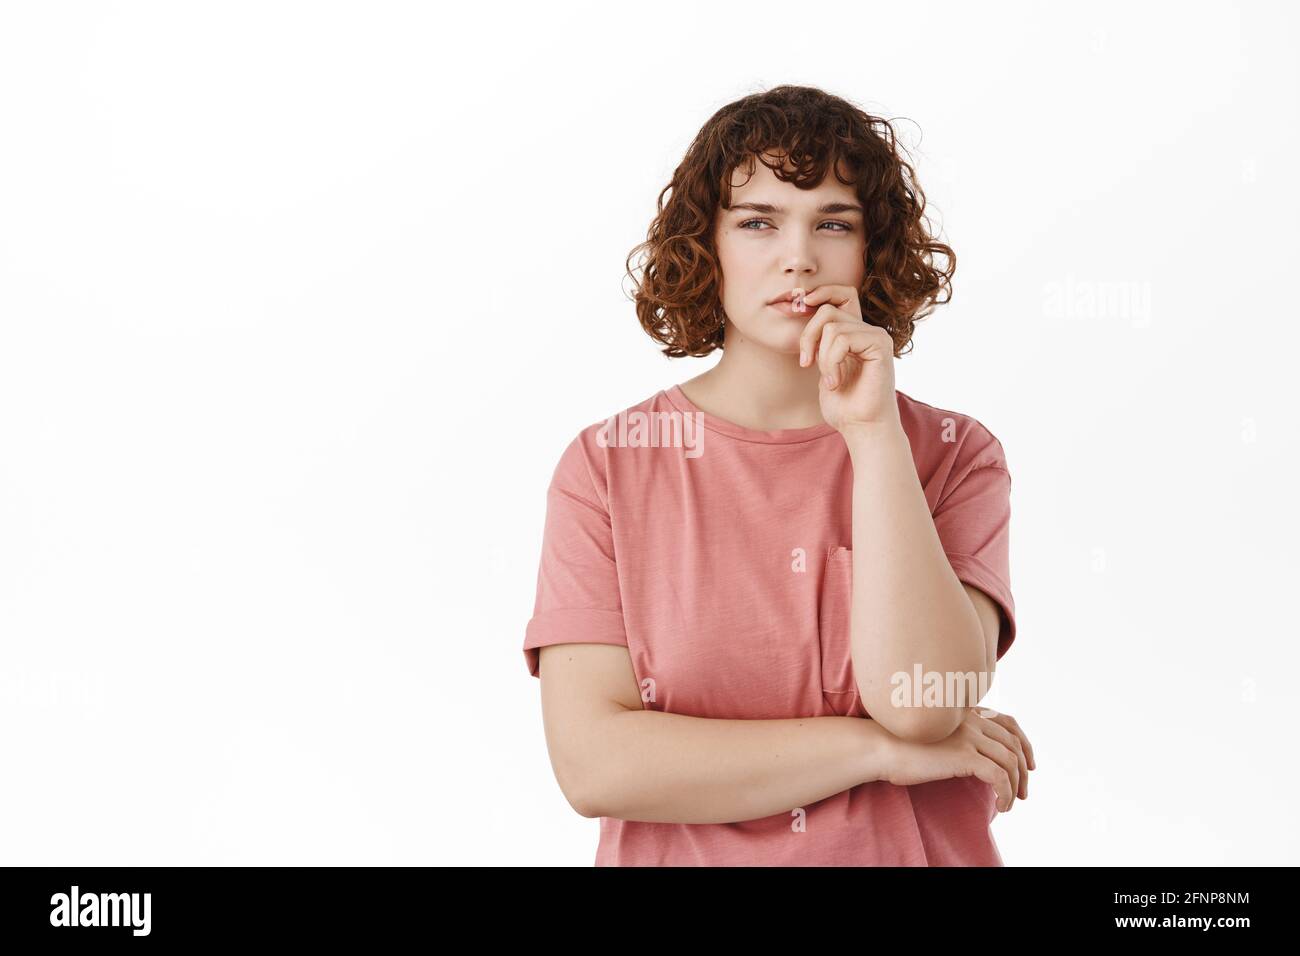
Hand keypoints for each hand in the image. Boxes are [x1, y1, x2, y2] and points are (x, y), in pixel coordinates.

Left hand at [796, 284, 899, 432]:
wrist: (861, 427)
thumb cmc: (843, 403)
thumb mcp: (823, 366)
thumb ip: (819, 340)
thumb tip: (800, 307)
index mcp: (855, 332)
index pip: (840, 294)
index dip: (820, 294)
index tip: (800, 307)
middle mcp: (867, 329)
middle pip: (827, 310)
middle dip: (808, 336)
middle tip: (806, 363)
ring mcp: (876, 335)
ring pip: (832, 327)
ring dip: (822, 358)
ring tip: (830, 379)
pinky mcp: (880, 344)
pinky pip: (843, 339)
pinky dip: (831, 363)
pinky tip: (836, 383)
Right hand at [882, 707, 1035, 812]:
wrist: (880, 747)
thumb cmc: (899, 745)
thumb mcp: (933, 736)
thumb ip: (953, 738)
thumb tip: (969, 759)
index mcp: (964, 713)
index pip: (1008, 723)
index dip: (1023, 743)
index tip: (1027, 764)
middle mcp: (970, 720)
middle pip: (1014, 743)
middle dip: (1024, 769)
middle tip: (1023, 791)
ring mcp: (968, 736)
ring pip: (1010, 761)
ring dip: (1017, 785)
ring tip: (1011, 802)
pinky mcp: (964, 755)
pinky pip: (999, 776)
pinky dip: (1006, 793)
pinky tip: (1001, 806)